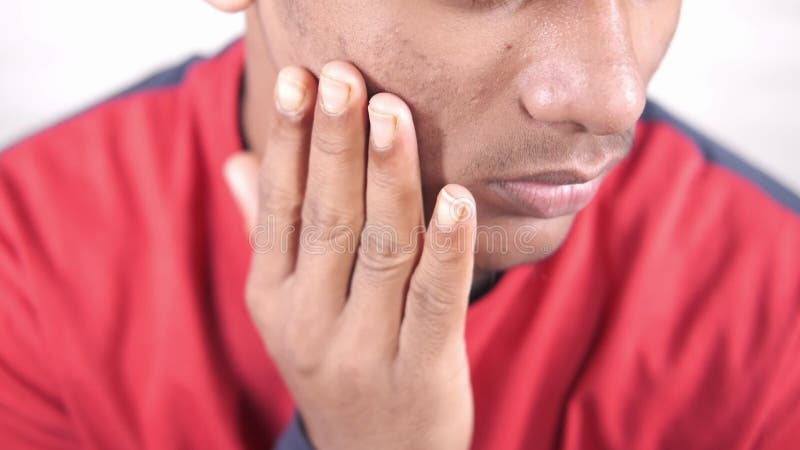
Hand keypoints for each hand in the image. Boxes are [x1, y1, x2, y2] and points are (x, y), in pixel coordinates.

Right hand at [225, 61, 476, 449]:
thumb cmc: (336, 362)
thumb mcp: (287, 308)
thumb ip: (267, 234)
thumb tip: (239, 162)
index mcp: (275, 296)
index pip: (281, 206)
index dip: (290, 142)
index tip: (299, 80)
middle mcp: (310, 320)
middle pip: (327, 218)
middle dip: (335, 143)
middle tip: (344, 78)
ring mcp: (365, 348)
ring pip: (381, 248)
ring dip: (388, 178)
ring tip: (392, 114)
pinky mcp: (422, 369)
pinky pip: (435, 300)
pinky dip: (448, 248)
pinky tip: (457, 198)